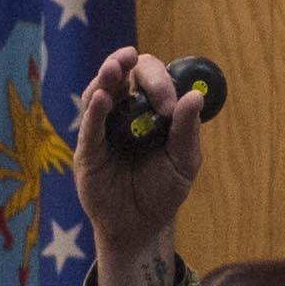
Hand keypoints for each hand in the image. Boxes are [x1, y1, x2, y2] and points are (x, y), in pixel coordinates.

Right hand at [76, 43, 200, 285]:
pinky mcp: (88, 152)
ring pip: (98, 93)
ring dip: (105, 77)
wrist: (141, 227)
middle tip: (131, 58)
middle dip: (126, 64)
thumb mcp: (184, 161)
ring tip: (114, 67)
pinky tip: (101, 98)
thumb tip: (196, 95)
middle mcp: (123, 114)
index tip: (169, 104)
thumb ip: (187, 130)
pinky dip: (94, 111)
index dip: (158, 81)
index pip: (149, 79)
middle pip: (121, 77)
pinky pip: (90, 127)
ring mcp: (103, 130)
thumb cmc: (162, 191)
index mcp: (149, 110)